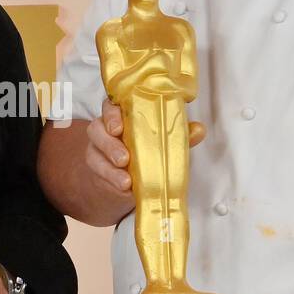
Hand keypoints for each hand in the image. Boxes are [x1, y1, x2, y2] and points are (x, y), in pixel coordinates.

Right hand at [86, 98, 205, 221]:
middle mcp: (105, 128)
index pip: (110, 106)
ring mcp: (98, 148)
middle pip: (97, 128)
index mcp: (122, 114)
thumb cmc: (148, 149)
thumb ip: (179, 134)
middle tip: (125, 158)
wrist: (129, 176)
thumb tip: (199, 130)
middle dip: (109, 143)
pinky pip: (98, 172)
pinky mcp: (96, 168)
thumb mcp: (164, 141)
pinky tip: (124, 187)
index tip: (119, 127)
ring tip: (125, 180)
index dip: (111, 114)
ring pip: (94, 152)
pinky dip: (111, 180)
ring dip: (109, 167)